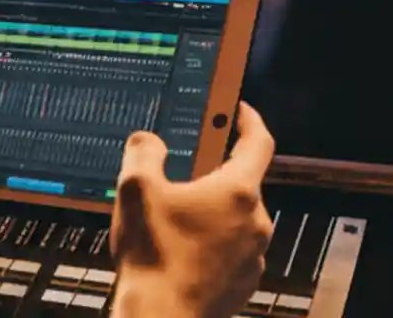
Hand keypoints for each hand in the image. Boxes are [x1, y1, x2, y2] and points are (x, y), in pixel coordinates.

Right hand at [110, 103, 275, 317]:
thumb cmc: (152, 257)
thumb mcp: (134, 189)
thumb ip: (143, 151)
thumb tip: (149, 141)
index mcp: (237, 192)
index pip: (259, 142)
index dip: (250, 120)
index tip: (240, 110)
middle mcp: (256, 222)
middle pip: (242, 184)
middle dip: (215, 176)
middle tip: (182, 176)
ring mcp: (253, 255)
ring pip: (236, 220)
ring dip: (212, 214)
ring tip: (174, 221)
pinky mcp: (243, 282)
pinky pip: (232, 251)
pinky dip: (212, 244)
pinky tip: (180, 252)